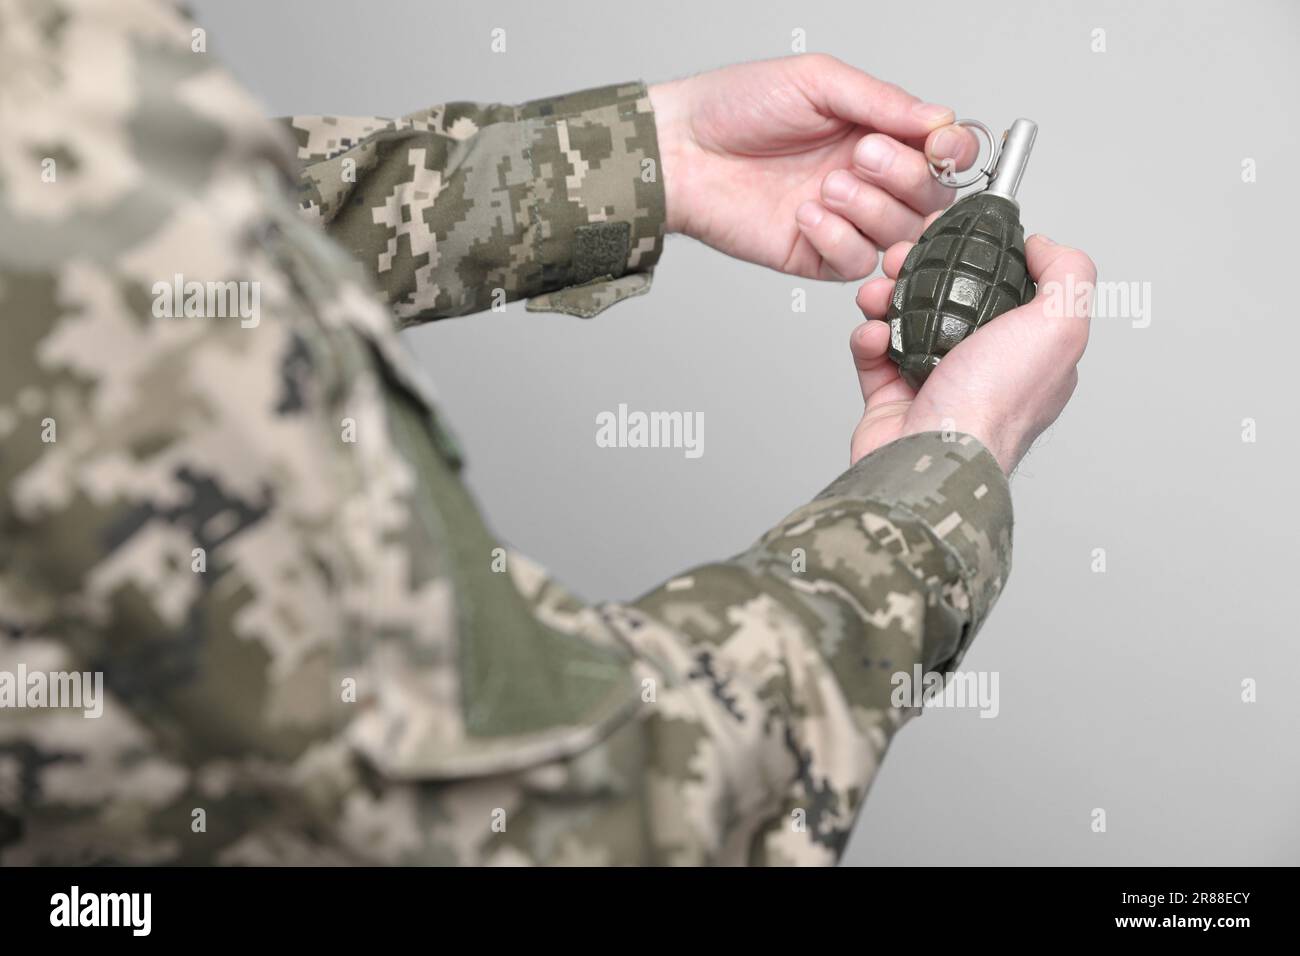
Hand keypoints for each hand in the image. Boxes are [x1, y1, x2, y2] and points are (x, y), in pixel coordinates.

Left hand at [648, 54, 977, 279]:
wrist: (680, 151)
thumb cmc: (735, 107)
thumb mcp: (816, 83)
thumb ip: (882, 101)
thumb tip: (941, 119)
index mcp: (876, 131)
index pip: (943, 152)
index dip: (952, 151)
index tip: (939, 145)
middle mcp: (868, 179)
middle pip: (931, 199)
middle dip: (905, 178)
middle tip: (861, 156)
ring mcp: (845, 221)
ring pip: (901, 234)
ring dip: (871, 209)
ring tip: (827, 184)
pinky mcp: (816, 256)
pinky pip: (856, 262)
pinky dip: (838, 238)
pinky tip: (805, 214)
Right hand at [849, 233, 1096, 474]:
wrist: (930, 456)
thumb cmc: (994, 403)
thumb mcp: (1060, 326)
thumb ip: (1067, 274)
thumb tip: (1044, 245)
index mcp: (1030, 353)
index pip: (1009, 288)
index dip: (982, 256)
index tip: (954, 234)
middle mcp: (985, 369)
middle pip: (951, 299)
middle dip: (922, 270)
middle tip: (903, 258)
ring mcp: (937, 384)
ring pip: (907, 321)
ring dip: (887, 297)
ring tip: (879, 292)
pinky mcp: (892, 400)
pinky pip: (874, 355)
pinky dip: (867, 337)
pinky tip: (872, 332)